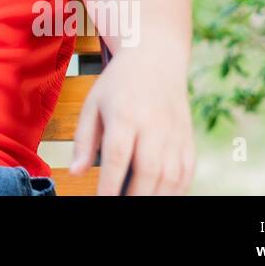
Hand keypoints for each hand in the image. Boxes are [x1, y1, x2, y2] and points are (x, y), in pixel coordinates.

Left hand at [69, 46, 194, 194]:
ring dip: (156, 197)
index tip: (103, 201)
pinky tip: (161, 196)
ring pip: (171, 176)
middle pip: (148, 170)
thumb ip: (83, 139)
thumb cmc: (118, 85)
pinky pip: (187, 173)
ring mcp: (175, 134)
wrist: (155, 59)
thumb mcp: (93, 104)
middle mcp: (153, 125)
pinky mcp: (188, 140)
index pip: (117, 155)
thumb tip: (76, 173)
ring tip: (137, 202)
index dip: (110, 183)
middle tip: (120, 206)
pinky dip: (176, 191)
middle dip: (135, 196)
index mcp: (124, 114)